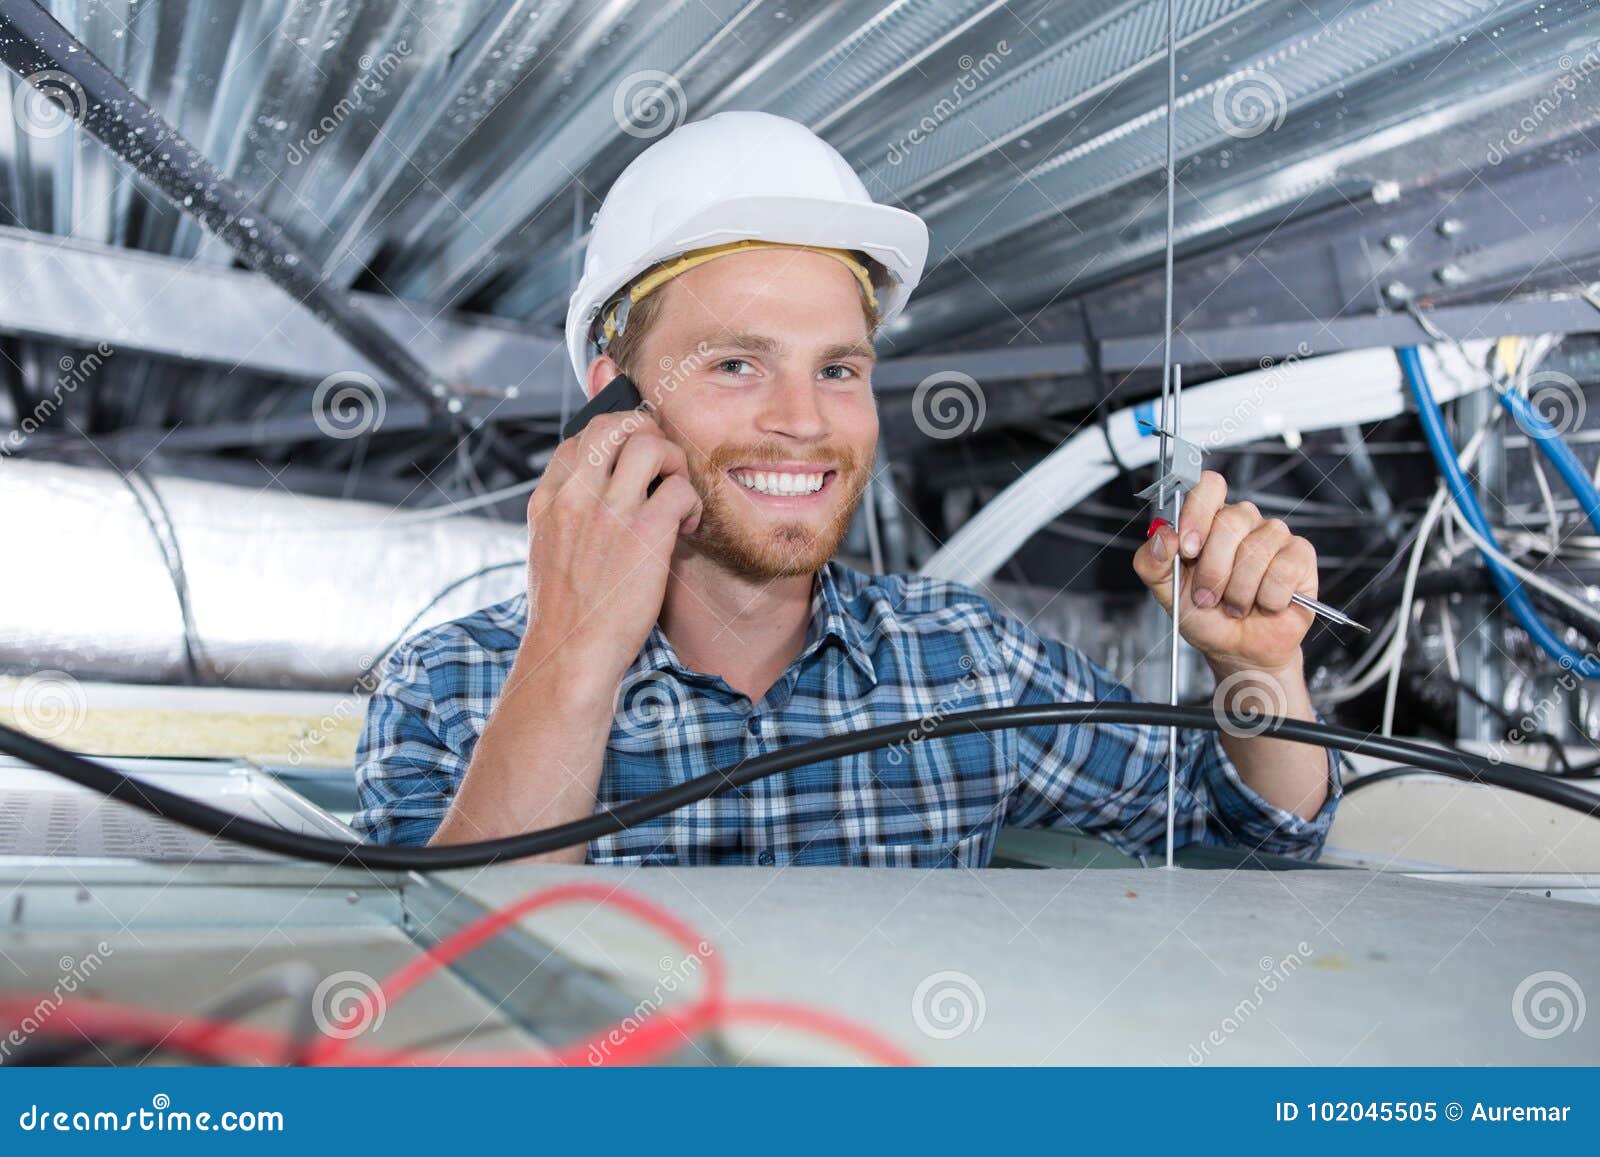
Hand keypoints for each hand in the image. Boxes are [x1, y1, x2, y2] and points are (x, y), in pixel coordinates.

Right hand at [518, 411, 701, 691]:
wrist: (570, 654)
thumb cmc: (566, 613)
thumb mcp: (548, 550)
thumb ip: (569, 514)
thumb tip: (600, 491)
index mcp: (548, 501)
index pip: (579, 439)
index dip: (613, 442)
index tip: (631, 465)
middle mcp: (575, 497)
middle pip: (612, 424)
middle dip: (646, 431)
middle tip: (662, 464)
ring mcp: (610, 511)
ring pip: (649, 442)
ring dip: (674, 461)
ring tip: (676, 494)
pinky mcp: (645, 533)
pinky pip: (680, 488)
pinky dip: (692, 503)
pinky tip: (685, 528)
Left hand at [1132, 471, 1316, 674]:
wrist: (1237, 650)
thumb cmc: (1206, 616)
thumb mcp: (1166, 592)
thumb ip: (1151, 561)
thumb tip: (1163, 535)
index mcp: (1208, 520)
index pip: (1207, 487)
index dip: (1197, 514)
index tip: (1189, 548)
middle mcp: (1242, 521)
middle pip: (1230, 522)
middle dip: (1214, 570)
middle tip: (1208, 596)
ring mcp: (1273, 536)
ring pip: (1256, 551)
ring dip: (1239, 591)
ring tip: (1235, 605)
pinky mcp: (1300, 555)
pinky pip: (1284, 569)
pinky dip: (1269, 597)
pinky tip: (1264, 604)